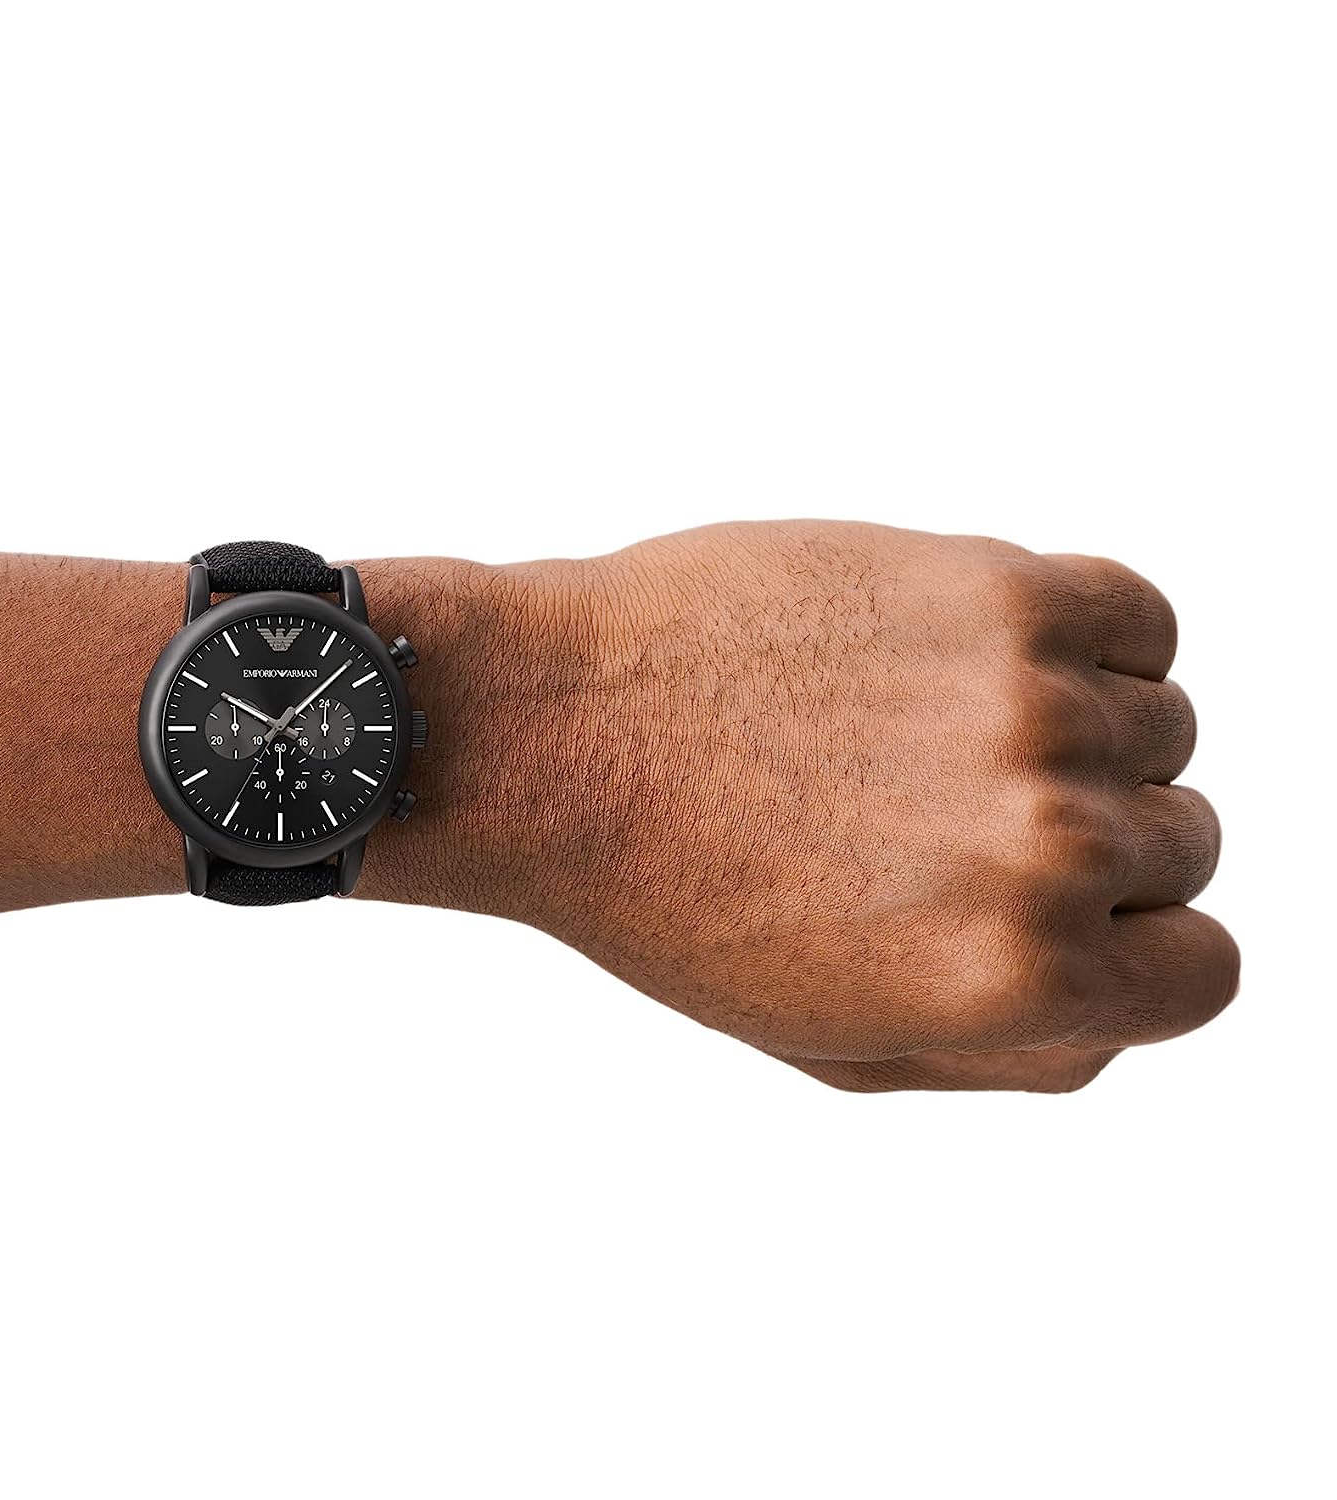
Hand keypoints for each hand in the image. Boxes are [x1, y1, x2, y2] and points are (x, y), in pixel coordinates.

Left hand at [375, 521, 1237, 1092]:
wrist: (556, 734)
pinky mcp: (995, 587)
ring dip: (1075, 735)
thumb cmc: (676, 897)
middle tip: (948, 817)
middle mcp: (1048, 848)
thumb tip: (1128, 995)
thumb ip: (1019, 1048)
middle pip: (1181, 841)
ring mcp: (1032, 704)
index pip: (1206, 973)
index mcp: (1020, 982)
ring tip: (930, 733)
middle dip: (1090, 844)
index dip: (1134, 949)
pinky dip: (1090, 640)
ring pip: (1159, 726)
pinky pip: (1139, 618)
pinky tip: (981, 657)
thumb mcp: (840, 1043)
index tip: (1058, 913)